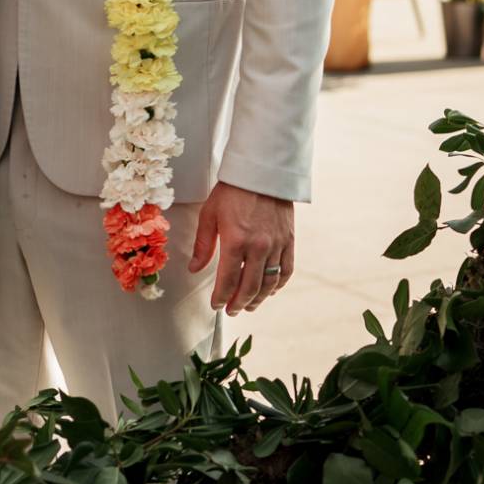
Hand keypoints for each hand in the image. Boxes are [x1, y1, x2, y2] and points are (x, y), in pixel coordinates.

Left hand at [187, 183, 294, 314]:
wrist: (262, 172)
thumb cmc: (233, 191)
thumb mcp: (210, 214)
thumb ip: (203, 245)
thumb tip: (194, 268)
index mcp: (235, 241)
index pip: (228, 280)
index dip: (221, 297)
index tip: (216, 305)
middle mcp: (258, 247)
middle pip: (249, 287)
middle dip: (238, 304)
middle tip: (231, 311)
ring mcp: (276, 245)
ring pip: (269, 283)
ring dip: (258, 299)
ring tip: (249, 306)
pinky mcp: (289, 241)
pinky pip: (286, 271)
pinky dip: (278, 285)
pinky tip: (270, 290)